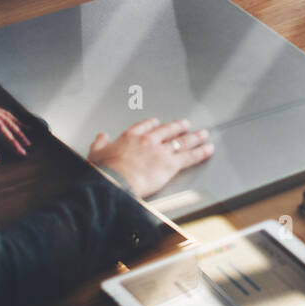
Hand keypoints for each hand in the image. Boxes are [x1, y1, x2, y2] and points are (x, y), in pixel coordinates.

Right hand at [88, 117, 213, 198]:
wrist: (115, 182)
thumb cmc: (104, 171)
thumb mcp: (96, 153)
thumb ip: (100, 143)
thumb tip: (101, 136)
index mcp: (131, 137)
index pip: (146, 126)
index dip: (154, 124)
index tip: (157, 123)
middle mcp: (149, 141)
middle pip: (168, 130)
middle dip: (178, 127)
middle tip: (185, 124)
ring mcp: (161, 151)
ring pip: (182, 141)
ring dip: (194, 137)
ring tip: (203, 134)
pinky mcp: (171, 164)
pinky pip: (189, 156)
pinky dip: (200, 152)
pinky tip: (208, 149)